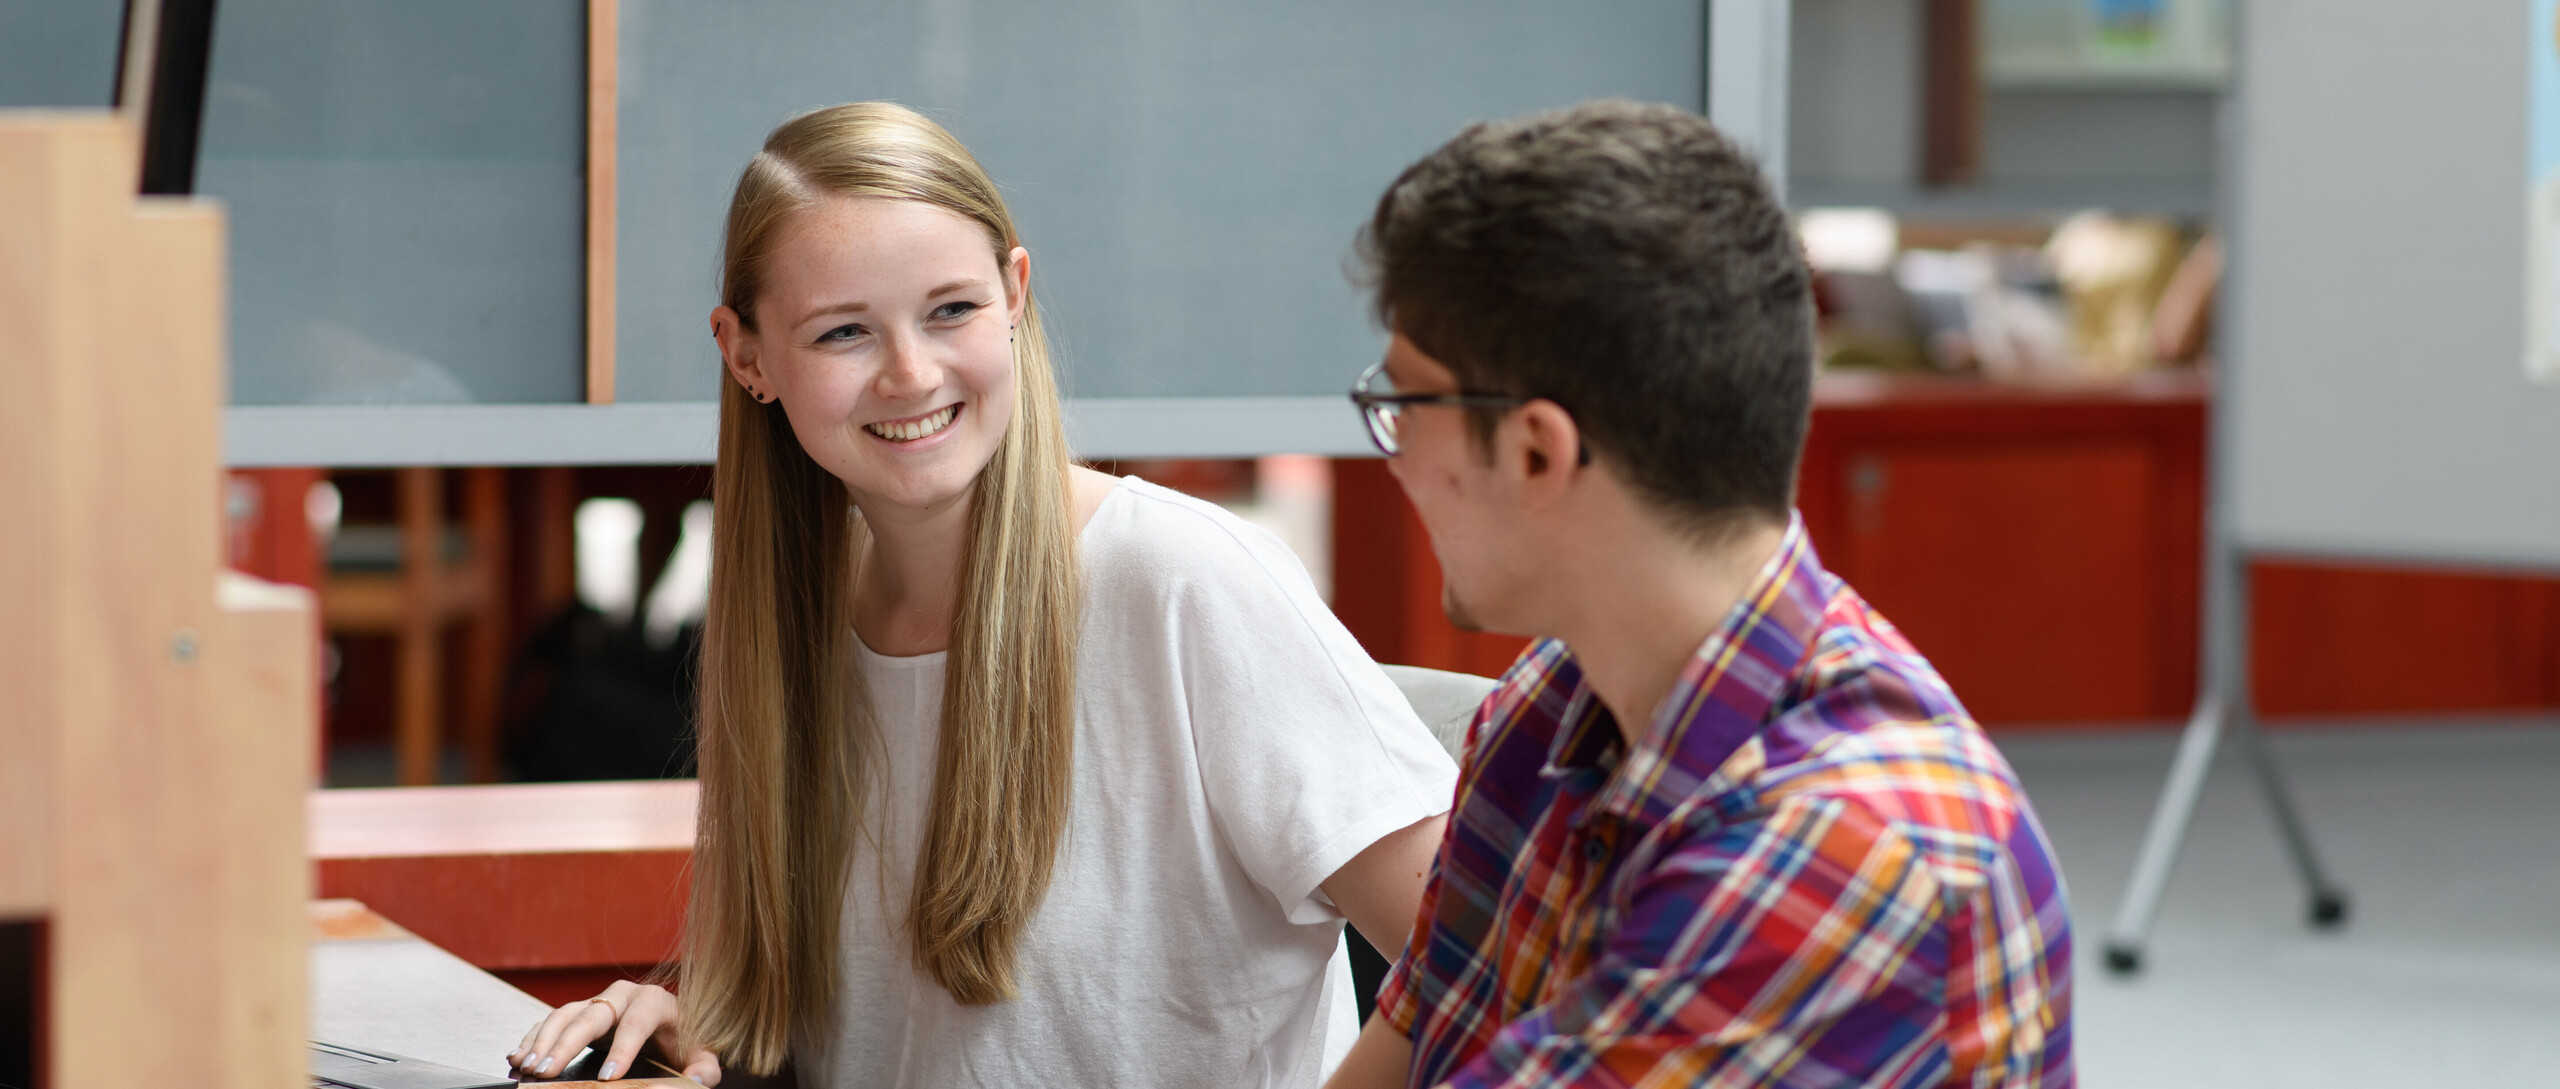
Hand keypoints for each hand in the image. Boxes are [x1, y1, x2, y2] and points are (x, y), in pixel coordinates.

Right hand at [507, 980, 720, 1083]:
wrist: (671, 1027)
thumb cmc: (685, 1042)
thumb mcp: (701, 1055)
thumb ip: (704, 1069)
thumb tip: (695, 1082)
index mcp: (655, 1001)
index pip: (637, 1023)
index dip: (623, 1049)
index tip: (608, 1077)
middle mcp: (623, 995)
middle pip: (592, 1015)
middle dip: (567, 1043)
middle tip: (547, 1070)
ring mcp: (598, 1001)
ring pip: (566, 1014)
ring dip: (544, 1040)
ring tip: (527, 1066)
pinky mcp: (580, 1011)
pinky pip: (551, 1020)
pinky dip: (533, 1037)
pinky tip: (519, 1055)